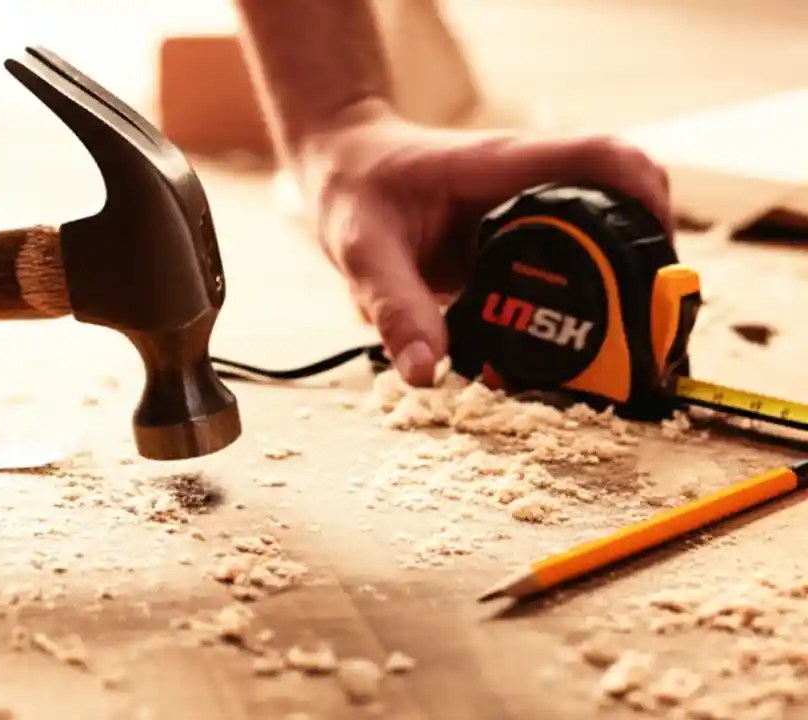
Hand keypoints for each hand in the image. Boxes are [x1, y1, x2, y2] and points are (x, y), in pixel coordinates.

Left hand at [298, 105, 670, 386]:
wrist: (341, 164)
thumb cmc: (352, 190)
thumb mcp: (361, 250)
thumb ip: (395, 308)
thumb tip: (428, 373)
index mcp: (501, 167)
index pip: (601, 158)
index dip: (645, 198)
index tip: (658, 256)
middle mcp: (525, 182)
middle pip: (620, 202)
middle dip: (645, 259)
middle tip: (647, 331)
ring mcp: (524, 208)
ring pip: (600, 232)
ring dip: (620, 278)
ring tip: (624, 345)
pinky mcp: (515, 236)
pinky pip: (565, 257)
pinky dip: (581, 293)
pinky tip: (575, 341)